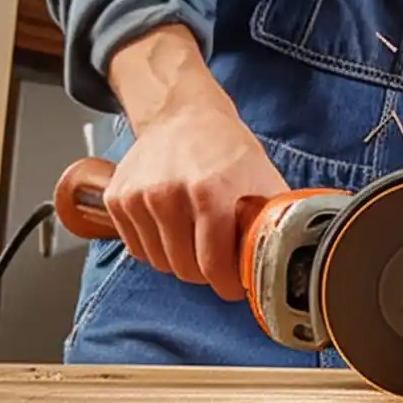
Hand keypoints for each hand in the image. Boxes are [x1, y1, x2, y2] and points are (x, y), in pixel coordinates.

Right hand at [104, 25, 289, 300]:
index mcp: (211, 191)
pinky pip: (139, 250)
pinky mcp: (118, 200)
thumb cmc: (227, 150)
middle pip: (186, 270)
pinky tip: (174, 226)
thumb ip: (271, 223)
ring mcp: (139, 198)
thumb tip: (284, 263)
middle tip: (220, 259)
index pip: (213, 265)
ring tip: (197, 236)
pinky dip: (157, 248)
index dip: (228, 284)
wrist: (184, 115)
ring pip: (161, 264)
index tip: (236, 286)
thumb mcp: (262, 180)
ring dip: (181, 260)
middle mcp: (169, 194)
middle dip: (207, 273)